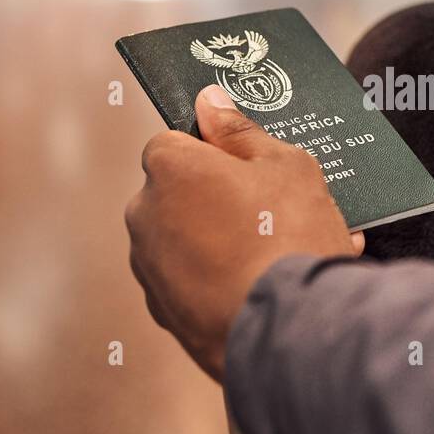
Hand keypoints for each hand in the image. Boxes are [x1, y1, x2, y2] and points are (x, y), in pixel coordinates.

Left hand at [125, 85, 362, 381]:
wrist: (289, 330)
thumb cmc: (288, 237)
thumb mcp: (285, 165)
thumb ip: (240, 131)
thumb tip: (208, 102)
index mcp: (168, 169)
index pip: (176, 142)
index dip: (215, 153)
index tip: (250, 170)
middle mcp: (145, 216)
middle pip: (179, 194)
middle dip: (217, 200)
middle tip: (273, 214)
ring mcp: (150, 269)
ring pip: (186, 241)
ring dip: (221, 242)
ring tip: (280, 256)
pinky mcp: (164, 314)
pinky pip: (192, 284)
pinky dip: (219, 283)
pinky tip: (265, 288)